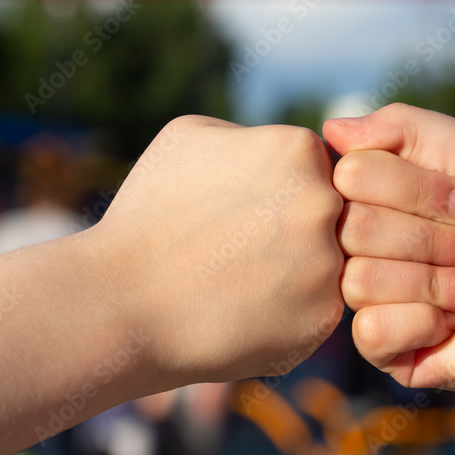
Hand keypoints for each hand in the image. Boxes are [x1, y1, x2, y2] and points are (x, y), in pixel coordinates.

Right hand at [92, 116, 344, 388]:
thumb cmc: (147, 215)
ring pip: (330, 262)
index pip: (320, 165)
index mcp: (300, 150)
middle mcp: (326, 202)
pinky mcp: (322, 319)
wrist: (121, 304)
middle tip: (245, 249)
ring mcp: (330, 264)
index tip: (246, 209)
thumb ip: (251, 136)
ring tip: (240, 282)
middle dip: (297, 229)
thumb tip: (285, 147)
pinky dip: (287, 313)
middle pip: (332, 212)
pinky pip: (317, 309)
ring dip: (297, 271)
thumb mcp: (190, 137)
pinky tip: (243, 312)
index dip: (282, 188)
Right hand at [324, 104, 454, 394]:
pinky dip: (424, 324)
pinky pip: (370, 331)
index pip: (351, 175)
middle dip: (433, 239)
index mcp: (372, 192)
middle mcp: (358, 241)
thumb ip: (402, 125)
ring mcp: (365, 295)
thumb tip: (328, 129)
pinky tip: (450, 325)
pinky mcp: (379, 346)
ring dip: (438, 283)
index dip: (417, 190)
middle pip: (355, 228)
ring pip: (360, 281)